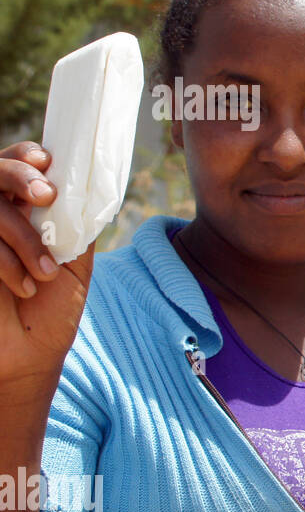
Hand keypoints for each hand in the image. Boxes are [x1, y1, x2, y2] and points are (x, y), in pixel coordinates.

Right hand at [0, 141, 94, 385]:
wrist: (30, 355)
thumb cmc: (52, 307)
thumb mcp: (74, 261)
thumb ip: (76, 223)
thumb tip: (88, 185)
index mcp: (23, 210)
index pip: (17, 164)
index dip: (26, 156)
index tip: (46, 161)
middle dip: (19, 176)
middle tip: (44, 195)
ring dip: (21, 236)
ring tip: (45, 273)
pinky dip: (4, 260)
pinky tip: (23, 287)